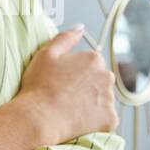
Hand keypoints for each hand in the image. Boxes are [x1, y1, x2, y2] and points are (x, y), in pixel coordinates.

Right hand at [17, 26, 119, 144]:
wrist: (39, 118)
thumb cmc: (39, 86)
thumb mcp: (46, 54)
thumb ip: (66, 38)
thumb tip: (81, 28)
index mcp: (93, 59)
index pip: (91, 65)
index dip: (76, 75)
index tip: (63, 83)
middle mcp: (107, 76)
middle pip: (100, 81)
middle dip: (88, 88)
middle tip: (67, 97)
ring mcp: (110, 99)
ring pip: (103, 100)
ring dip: (92, 104)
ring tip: (71, 110)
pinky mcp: (110, 119)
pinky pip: (106, 119)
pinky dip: (96, 121)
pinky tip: (78, 121)